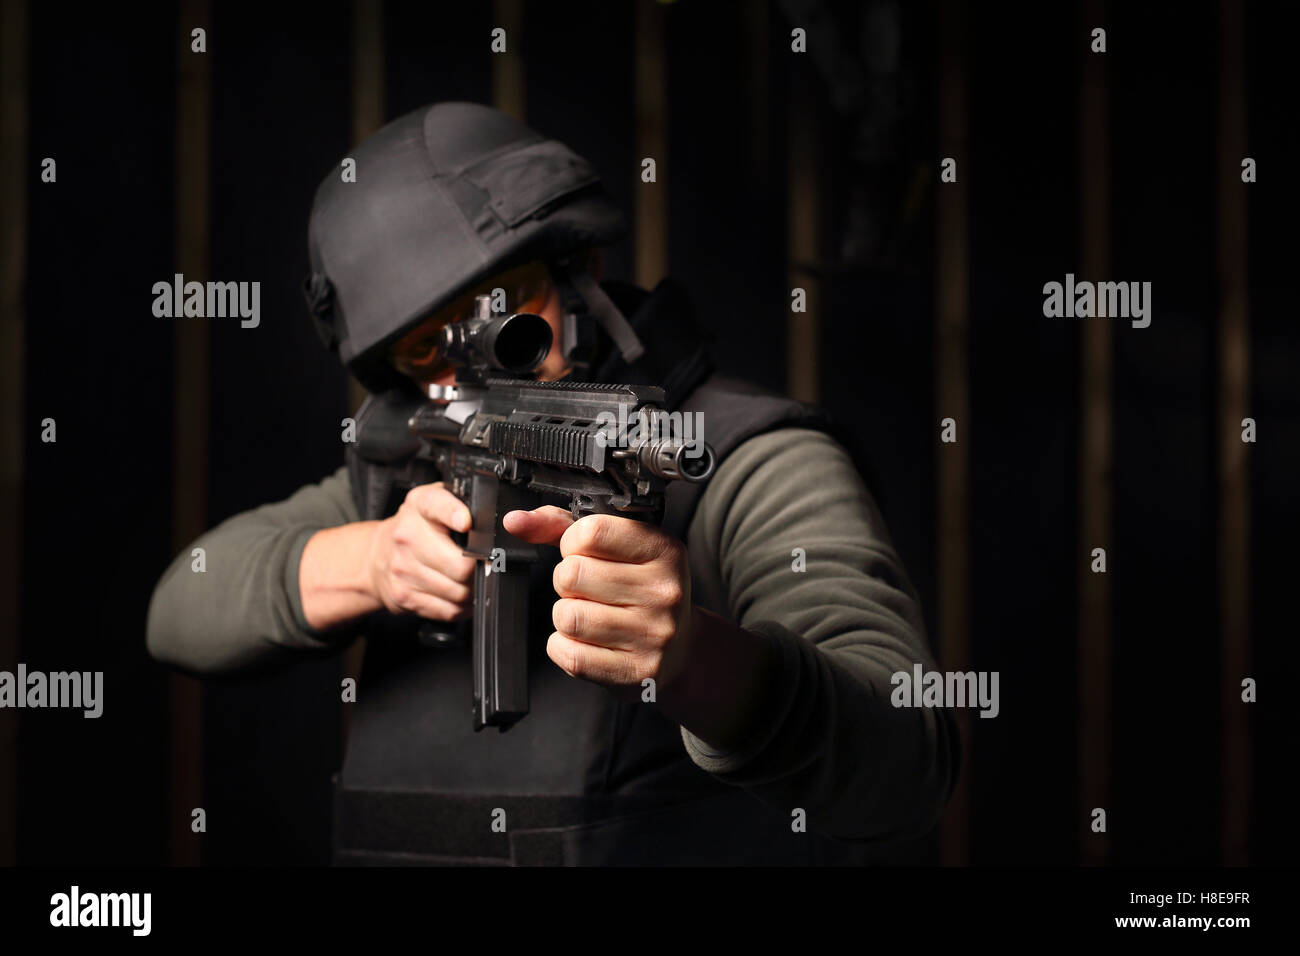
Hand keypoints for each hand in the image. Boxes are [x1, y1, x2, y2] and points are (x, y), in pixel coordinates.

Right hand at [366, 482, 477, 620]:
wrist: (378, 554)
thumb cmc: (417, 528)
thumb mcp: (437, 503)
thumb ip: (464, 505)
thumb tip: (508, 521)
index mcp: (420, 504)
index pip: (437, 505)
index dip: (454, 514)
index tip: (466, 522)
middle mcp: (407, 535)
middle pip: (460, 565)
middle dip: (479, 570)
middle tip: (483, 567)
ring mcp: (403, 568)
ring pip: (458, 592)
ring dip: (472, 591)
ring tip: (470, 581)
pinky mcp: (404, 596)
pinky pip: (447, 610)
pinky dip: (461, 607)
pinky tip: (457, 594)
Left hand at [503, 507, 694, 698]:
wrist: (680, 649)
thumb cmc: (640, 590)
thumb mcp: (616, 548)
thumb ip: (562, 527)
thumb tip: (516, 521)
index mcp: (664, 551)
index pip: (591, 532)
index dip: (572, 542)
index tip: (583, 552)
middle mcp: (664, 591)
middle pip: (572, 575)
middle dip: (567, 582)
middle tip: (589, 589)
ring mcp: (653, 634)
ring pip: (567, 617)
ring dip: (566, 616)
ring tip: (590, 615)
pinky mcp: (637, 671)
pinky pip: (570, 655)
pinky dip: (565, 647)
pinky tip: (588, 642)